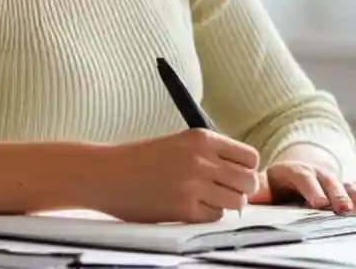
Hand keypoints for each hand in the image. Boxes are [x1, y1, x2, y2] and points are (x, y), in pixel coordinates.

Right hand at [88, 129, 259, 223]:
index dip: (248, 169)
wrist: (105, 173)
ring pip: (236, 201)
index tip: (239, 176)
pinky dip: (208, 216)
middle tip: (229, 193)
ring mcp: (193, 185)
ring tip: (210, 201)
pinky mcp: (183, 209)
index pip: (250, 156)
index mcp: (202, 138)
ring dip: (227, 204)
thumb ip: (210, 153)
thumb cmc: (140, 160)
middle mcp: (202, 159)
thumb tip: (242, 172)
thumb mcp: (180, 143)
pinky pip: (215, 217)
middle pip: (249, 181)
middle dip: (243, 190)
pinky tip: (193, 208)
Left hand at [250, 160, 355, 215]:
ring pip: (350, 186)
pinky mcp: (349, 186)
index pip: (303, 177)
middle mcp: (319, 173)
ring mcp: (336, 178)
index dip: (311, 189)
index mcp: (294, 171)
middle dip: (339, 196)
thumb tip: (245, 197)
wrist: (297, 170)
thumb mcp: (265, 184)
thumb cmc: (277, 183)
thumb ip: (259, 191)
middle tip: (345, 209)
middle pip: (330, 183)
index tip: (318, 204)